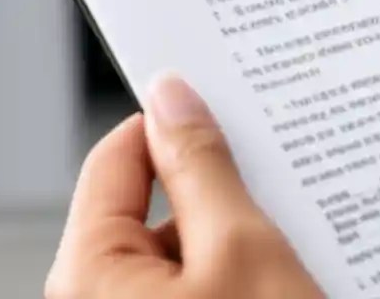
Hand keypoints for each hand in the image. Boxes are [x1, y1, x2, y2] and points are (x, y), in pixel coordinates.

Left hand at [46, 75, 321, 298]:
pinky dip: (242, 273)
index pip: (118, 156)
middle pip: (157, 204)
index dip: (177, 125)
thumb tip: (173, 99)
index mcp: (88, 274)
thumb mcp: (242, 249)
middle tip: (281, 187)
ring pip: (187, 248)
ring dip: (241, 238)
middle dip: (222, 192)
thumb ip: (203, 167)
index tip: (229, 107)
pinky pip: (202, 283)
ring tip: (291, 249)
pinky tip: (286, 278)